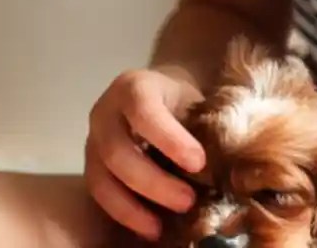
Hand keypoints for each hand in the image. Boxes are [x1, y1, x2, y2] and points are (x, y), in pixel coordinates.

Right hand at [85, 66, 206, 240]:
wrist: (161, 93)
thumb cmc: (183, 101)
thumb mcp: (196, 102)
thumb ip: (203, 129)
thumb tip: (224, 172)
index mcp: (134, 87)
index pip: (143, 110)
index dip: (169, 139)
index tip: (198, 162)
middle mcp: (105, 112)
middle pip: (117, 151)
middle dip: (153, 182)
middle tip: (188, 201)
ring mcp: (93, 140)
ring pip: (101, 178)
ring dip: (132, 207)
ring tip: (161, 227)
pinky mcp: (92, 165)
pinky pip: (99, 194)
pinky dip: (123, 214)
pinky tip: (149, 229)